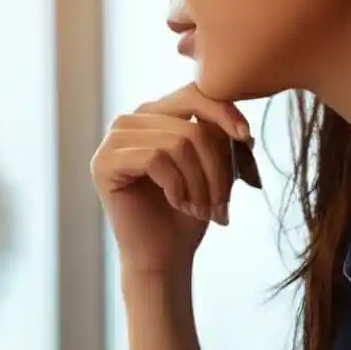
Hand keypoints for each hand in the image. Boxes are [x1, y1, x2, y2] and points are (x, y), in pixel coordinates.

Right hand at [91, 83, 261, 275]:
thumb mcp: (213, 165)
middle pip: (189, 124)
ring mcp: (112, 141)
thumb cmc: (189, 212)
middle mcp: (128, 122)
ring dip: (199, 182)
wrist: (163, 256)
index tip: (246, 139)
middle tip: (221, 202)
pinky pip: (155, 159)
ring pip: (176, 142)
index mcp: (152, 115)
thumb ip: (219, 135)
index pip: (193, 93)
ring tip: (201, 208)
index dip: (224, 112)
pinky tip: (176, 204)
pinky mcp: (103, 164)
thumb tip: (238, 124)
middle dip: (215, 165)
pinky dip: (176, 186)